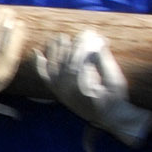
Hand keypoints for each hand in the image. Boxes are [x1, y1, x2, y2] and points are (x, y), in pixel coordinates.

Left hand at [36, 28, 151, 147]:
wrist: (109, 117)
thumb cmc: (115, 98)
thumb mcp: (114, 80)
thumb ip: (104, 62)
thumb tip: (97, 42)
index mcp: (82, 89)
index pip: (77, 63)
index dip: (81, 47)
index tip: (88, 34)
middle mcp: (67, 92)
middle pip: (65, 64)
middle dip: (70, 47)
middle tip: (79, 33)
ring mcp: (60, 92)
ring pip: (53, 68)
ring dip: (55, 51)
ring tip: (59, 37)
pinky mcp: (57, 92)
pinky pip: (45, 77)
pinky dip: (39, 64)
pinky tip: (36, 51)